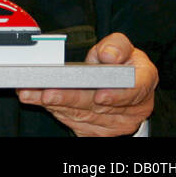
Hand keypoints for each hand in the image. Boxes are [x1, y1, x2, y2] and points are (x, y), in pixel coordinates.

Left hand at [17, 32, 156, 135]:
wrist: (118, 82)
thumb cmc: (119, 63)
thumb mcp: (121, 46)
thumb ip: (116, 46)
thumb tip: (108, 55)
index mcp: (142, 81)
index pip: (134, 91)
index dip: (117, 95)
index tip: (99, 96)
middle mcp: (133, 107)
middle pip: (99, 106)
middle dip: (70, 99)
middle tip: (48, 93)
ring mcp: (115, 122)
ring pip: (82, 116)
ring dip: (55, 105)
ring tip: (32, 93)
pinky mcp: (97, 130)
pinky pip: (73, 123)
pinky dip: (53, 110)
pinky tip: (37, 100)